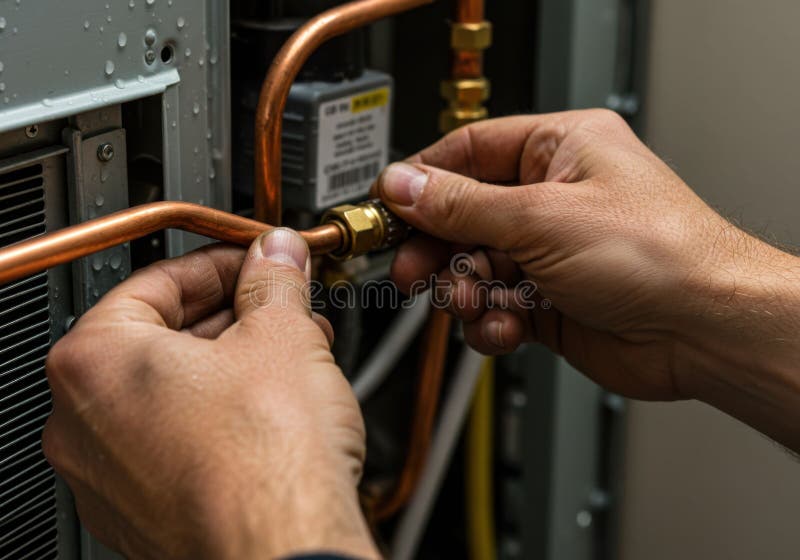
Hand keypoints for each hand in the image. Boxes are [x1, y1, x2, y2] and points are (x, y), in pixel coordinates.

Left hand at [43, 230, 378, 558]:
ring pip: (172, 394)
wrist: (286, 551)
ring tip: (290, 355)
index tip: (252, 263)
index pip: (154, 284)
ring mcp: (110, 478)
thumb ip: (273, 282)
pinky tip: (273, 408)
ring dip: (232, 364)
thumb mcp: (282, 335)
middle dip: (231, 316)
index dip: (217, 265)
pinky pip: (177, 442)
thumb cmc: (266, 461)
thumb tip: (277, 256)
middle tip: (277, 305)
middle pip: (161, 339)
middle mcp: (83, 425)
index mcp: (94, 364)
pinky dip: (220, 416)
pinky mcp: (144, 514)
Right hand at [376, 110, 799, 448]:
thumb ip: (461, 205)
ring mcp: (550, 253)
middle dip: (438, 249)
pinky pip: (496, 306)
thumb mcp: (540, 217)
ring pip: (475, 267)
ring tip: (474, 302)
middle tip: (413, 272)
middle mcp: (553, 198)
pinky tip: (505, 327)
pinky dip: (492, 322)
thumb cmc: (657, 254)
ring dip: (466, 290)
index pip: (469, 153)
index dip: (424, 181)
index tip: (389, 208)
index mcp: (559, 150)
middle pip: (463, 217)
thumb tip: (404, 185)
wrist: (703, 330)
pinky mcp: (549, 302)